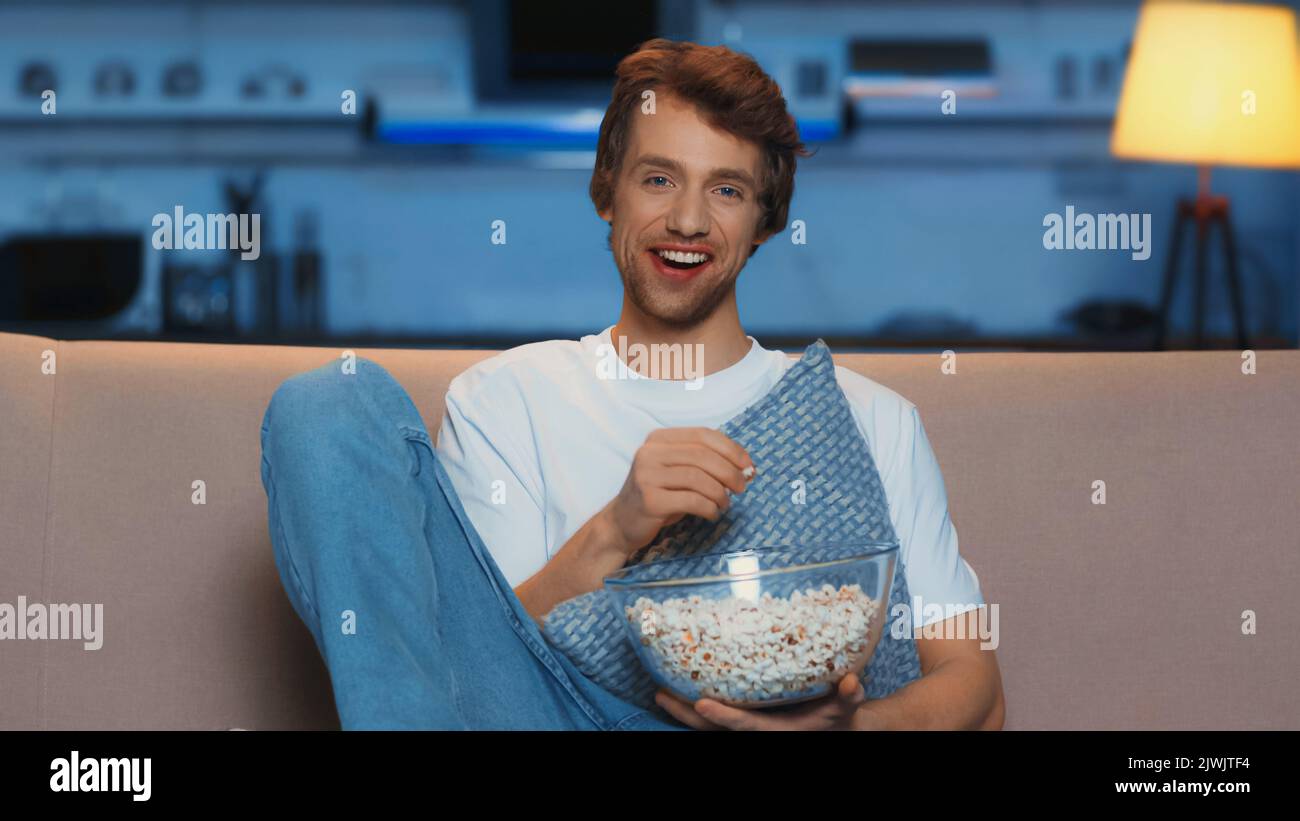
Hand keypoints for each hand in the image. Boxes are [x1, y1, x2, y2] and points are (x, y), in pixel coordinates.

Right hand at [600, 427, 754, 557]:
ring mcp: (647, 476)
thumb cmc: (659, 495)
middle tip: (742, 488)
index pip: (703, 434)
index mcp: (658, 439)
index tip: (748, 465)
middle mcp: (649, 452)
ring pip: (698, 478)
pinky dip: (709, 507)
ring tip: (725, 504)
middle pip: (702, 456)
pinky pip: (691, 500)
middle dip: (730, 472)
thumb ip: (706, 463)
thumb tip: (747, 467)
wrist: (622, 522)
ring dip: (720, 493)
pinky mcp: (650, 500)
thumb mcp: (679, 471)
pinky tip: (712, 513)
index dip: (731, 449)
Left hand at [653, 673, 867, 730]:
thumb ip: (849, 696)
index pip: (745, 726)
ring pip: (707, 724)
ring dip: (683, 709)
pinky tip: (677, 685)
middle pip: (713, 728)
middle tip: (660, 694)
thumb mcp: (847, 707)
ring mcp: (748, 725)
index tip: (702, 703)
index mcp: (776, 731)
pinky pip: (714, 715)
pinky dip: (694, 705)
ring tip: (659, 690)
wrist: (835, 727)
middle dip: (686, 714)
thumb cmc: (839, 716)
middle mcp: (757, 731)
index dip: (724, 717)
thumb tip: (851, 682)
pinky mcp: (744, 718)